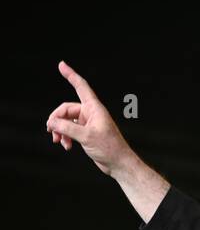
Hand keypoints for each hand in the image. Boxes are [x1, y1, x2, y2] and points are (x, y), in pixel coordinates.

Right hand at [46, 61, 131, 175]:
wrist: (119, 164)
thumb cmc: (109, 148)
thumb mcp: (86, 136)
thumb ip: (67, 128)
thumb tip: (51, 123)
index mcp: (94, 108)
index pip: (80, 86)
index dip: (70, 75)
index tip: (61, 65)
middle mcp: (91, 113)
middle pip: (67, 109)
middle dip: (57, 119)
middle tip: (51, 131)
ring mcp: (88, 124)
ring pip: (67, 121)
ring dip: (61, 130)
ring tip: (58, 141)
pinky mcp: (87, 134)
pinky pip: (71, 131)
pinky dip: (66, 137)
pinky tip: (66, 146)